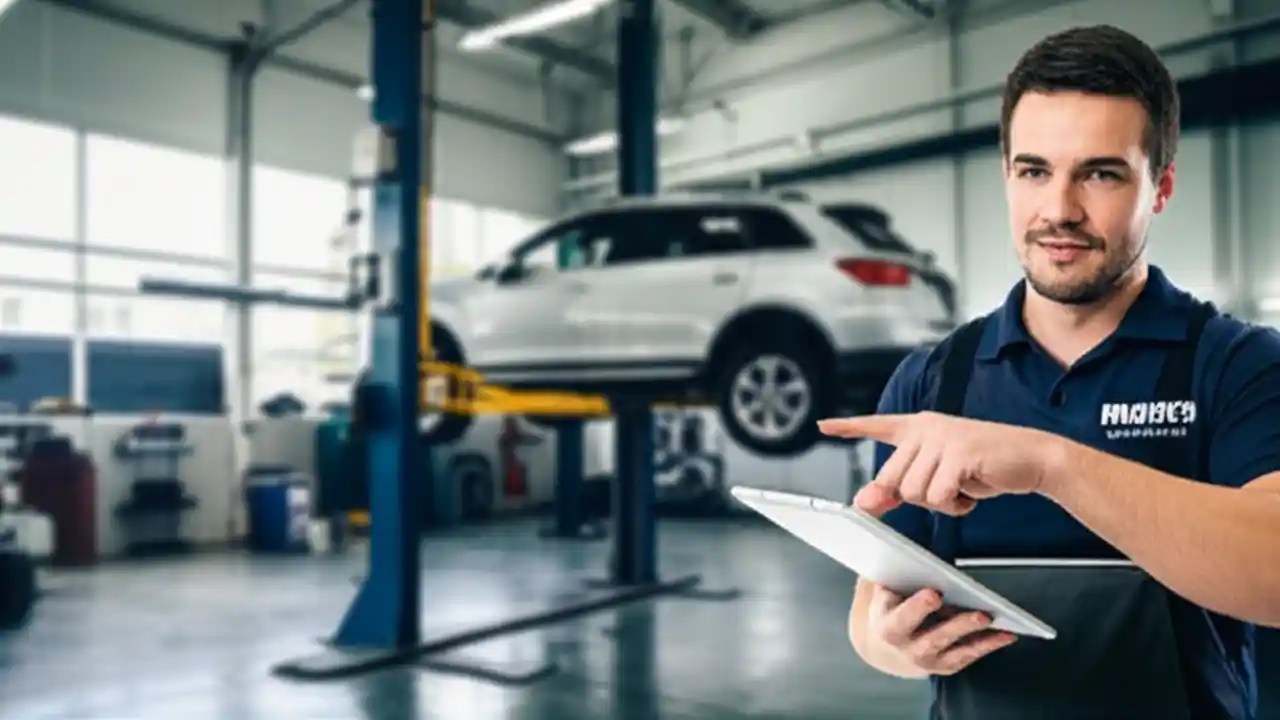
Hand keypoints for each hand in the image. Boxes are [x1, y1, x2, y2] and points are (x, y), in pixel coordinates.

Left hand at [819, 412, 1061, 515]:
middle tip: (948, 488)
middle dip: (916, 497)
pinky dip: (956, 506)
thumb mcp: (937, 478)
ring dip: (941, 503)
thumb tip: (862, 503)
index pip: (878, 425)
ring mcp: (941, 438)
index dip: (849, 427)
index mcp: (919, 427)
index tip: (823, 425)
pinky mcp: (958, 452)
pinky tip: (973, 489)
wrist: (1033, 457)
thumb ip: (898, 488)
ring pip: (914, 493)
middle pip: (891, 480)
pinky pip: (937, 497)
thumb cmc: (983, 468)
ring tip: (964, 485)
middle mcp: (925, 427)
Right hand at [867, 584, 1017, 675]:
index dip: (917, 607)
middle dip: (957, 625)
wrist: (884, 646)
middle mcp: (907, 648)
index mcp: (888, 626)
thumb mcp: (885, 590)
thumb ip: (897, 576)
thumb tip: (916, 556)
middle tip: (979, 614)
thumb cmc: (890, 608)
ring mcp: (927, 660)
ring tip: (992, 618)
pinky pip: (969, 655)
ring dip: (975, 634)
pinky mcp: (945, 666)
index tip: (934, 594)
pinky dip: (988, 645)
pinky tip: (1006, 633)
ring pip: (954, 649)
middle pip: (934, 637)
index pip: (901, 618)